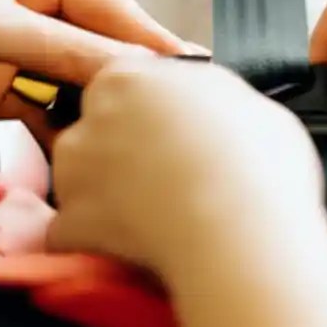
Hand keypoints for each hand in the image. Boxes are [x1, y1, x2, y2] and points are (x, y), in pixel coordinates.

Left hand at [0, 0, 187, 133]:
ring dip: (94, 110)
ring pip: (72, 84)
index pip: (106, 4)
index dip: (147, 40)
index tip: (188, 71)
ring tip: (133, 137)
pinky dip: (62, 132)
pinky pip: (42, 113)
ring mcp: (10, 50)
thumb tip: (129, 70)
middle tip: (168, 113)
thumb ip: (64, 50)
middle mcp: (26, 4)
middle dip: (124, 80)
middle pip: (94, 46)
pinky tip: (85, 150)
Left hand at [45, 57, 326, 280]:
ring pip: (84, 179)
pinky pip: (80, 232)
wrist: (239, 235)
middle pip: (101, 128)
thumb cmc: (257, 165)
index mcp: (133, 76)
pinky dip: (101, 243)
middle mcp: (93, 114)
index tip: (175, 133)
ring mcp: (74, 170)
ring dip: (110, 196)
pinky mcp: (69, 223)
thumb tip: (215, 110)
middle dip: (125, 150)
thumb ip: (215, 98)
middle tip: (171, 176)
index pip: (126, 81)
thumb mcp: (252, 106)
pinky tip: (140, 249)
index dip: (152, 111)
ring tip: (160, 217)